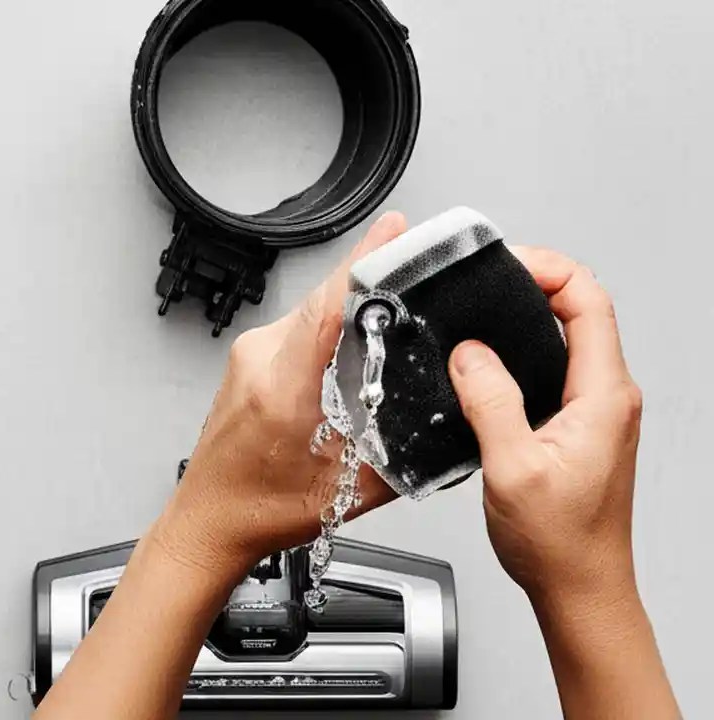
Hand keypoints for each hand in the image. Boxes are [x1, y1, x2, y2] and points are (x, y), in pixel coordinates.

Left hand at [153, 212, 408, 574]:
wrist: (209, 520)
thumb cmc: (261, 510)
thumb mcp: (348, 490)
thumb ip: (400, 452)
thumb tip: (444, 422)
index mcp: (281, 391)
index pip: (326, 308)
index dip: (363, 263)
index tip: (392, 230)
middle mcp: (258, 362)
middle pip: (323, 303)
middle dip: (370, 288)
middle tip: (414, 280)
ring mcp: (248, 355)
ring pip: (311, 313)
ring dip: (348, 315)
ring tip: (382, 331)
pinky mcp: (246, 358)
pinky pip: (297, 327)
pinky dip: (327, 332)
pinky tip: (346, 354)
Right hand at [447, 247, 643, 605]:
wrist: (580, 587)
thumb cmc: (559, 541)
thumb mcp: (512, 467)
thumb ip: (491, 402)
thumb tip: (469, 353)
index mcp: (603, 396)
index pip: (589, 301)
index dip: (547, 270)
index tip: (504, 264)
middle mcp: (608, 397)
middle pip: (581, 309)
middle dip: (533, 282)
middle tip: (486, 278)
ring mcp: (597, 411)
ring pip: (568, 338)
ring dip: (528, 316)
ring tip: (482, 309)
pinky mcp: (579, 426)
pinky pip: (555, 368)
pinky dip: (523, 350)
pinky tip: (490, 360)